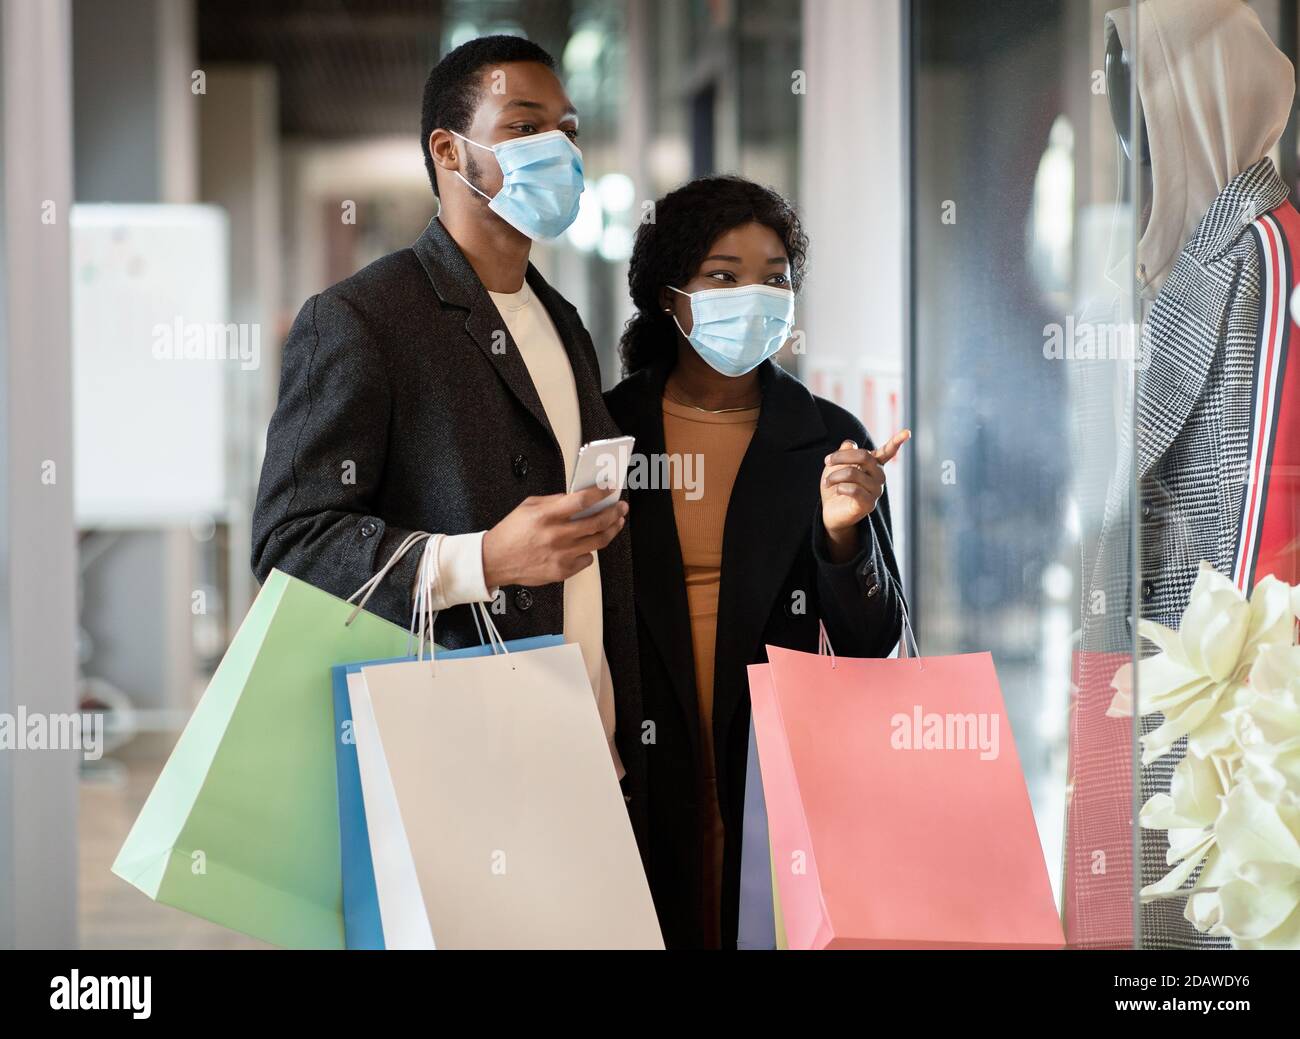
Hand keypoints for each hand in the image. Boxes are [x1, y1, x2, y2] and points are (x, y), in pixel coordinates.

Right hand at [482, 487, 627, 587]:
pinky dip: (589, 550)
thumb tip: (577, 497)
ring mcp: (561, 555)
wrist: (495, 561)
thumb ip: (553, 500)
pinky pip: (587, 559)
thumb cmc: (511, 534)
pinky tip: (587, 544)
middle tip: (620, 507)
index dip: (600, 493)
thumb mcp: (528, 506)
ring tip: (615, 523)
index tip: (610, 488)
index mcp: (546, 516)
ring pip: (598, 542)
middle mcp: (556, 536)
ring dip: (611, 530)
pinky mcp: (562, 571)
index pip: (581, 501)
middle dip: (614, 512)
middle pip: (597, 522)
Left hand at [820, 430, 910, 561]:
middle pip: (864, 456)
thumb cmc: (835, 486)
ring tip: (827, 482)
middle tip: (827, 461)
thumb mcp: (836, 466)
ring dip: (835, 476)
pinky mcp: (869, 505)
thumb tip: (851, 444)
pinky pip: (854, 490)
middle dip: (841, 456)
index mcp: (873, 465)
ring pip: (853, 473)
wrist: (830, 511)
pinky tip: (836, 491)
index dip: (897, 441)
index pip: (887, 452)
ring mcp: (876, 491)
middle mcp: (879, 477)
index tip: (907, 432)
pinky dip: (840, 487)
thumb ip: (844, 453)